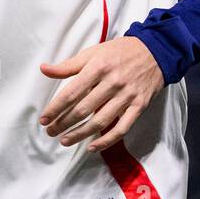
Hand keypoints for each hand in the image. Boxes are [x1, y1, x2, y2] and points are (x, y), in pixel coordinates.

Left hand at [39, 37, 164, 151]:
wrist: (155, 51)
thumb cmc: (119, 52)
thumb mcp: (92, 53)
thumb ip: (68, 65)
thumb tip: (44, 69)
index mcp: (98, 67)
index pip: (72, 92)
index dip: (56, 108)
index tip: (44, 119)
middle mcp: (112, 82)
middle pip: (83, 109)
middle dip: (64, 123)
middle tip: (51, 132)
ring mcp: (127, 95)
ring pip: (100, 121)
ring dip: (80, 134)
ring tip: (65, 140)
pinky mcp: (139, 106)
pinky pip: (121, 128)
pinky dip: (106, 141)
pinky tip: (91, 147)